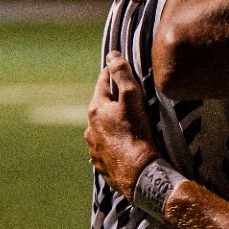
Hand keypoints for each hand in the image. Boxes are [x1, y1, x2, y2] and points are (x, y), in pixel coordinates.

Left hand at [86, 53, 161, 197]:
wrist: (139, 174)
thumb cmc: (137, 133)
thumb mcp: (132, 98)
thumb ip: (122, 75)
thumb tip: (112, 55)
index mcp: (96, 110)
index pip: (102, 83)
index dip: (110, 72)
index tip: (115, 65)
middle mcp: (90, 128)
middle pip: (100, 107)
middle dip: (110, 100)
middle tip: (123, 94)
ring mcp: (94, 148)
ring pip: (100, 129)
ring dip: (110, 124)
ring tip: (124, 123)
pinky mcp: (101, 165)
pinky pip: (105, 149)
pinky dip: (112, 144)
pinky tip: (122, 146)